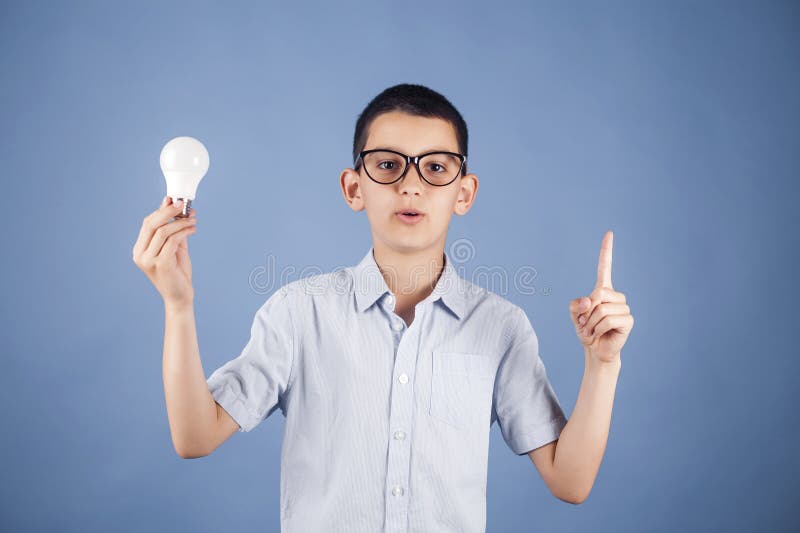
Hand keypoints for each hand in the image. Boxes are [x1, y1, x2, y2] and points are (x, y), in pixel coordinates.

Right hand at [132, 195, 197, 307]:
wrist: (180, 296)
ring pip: (163, 232)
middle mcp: (140, 254)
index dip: (161, 210)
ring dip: (180, 222)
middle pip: (152, 224)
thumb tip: (174, 207)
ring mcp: (148, 260)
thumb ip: (173, 230)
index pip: (147, 224)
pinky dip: (183, 232)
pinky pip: (172, 241)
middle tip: (183, 204)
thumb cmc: (177, 272)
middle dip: (168, 211)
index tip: (175, 200)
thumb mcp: (174, 248)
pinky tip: (192, 229)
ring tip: (193, 219)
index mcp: (139, 249)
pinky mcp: (161, 265)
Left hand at [569, 231, 633, 363]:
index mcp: (602, 290)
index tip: (609, 233)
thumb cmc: (586, 331)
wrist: (595, 350)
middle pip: (598, 293)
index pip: (605, 267)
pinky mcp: (628, 320)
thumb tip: (590, 300)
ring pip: (601, 309)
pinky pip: (607, 319)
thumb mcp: (575, 316)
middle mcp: (615, 296)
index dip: (606, 250)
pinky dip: (598, 329)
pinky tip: (600, 334)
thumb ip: (576, 305)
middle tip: (586, 323)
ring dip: (591, 323)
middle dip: (587, 311)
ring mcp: (624, 307)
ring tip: (593, 330)